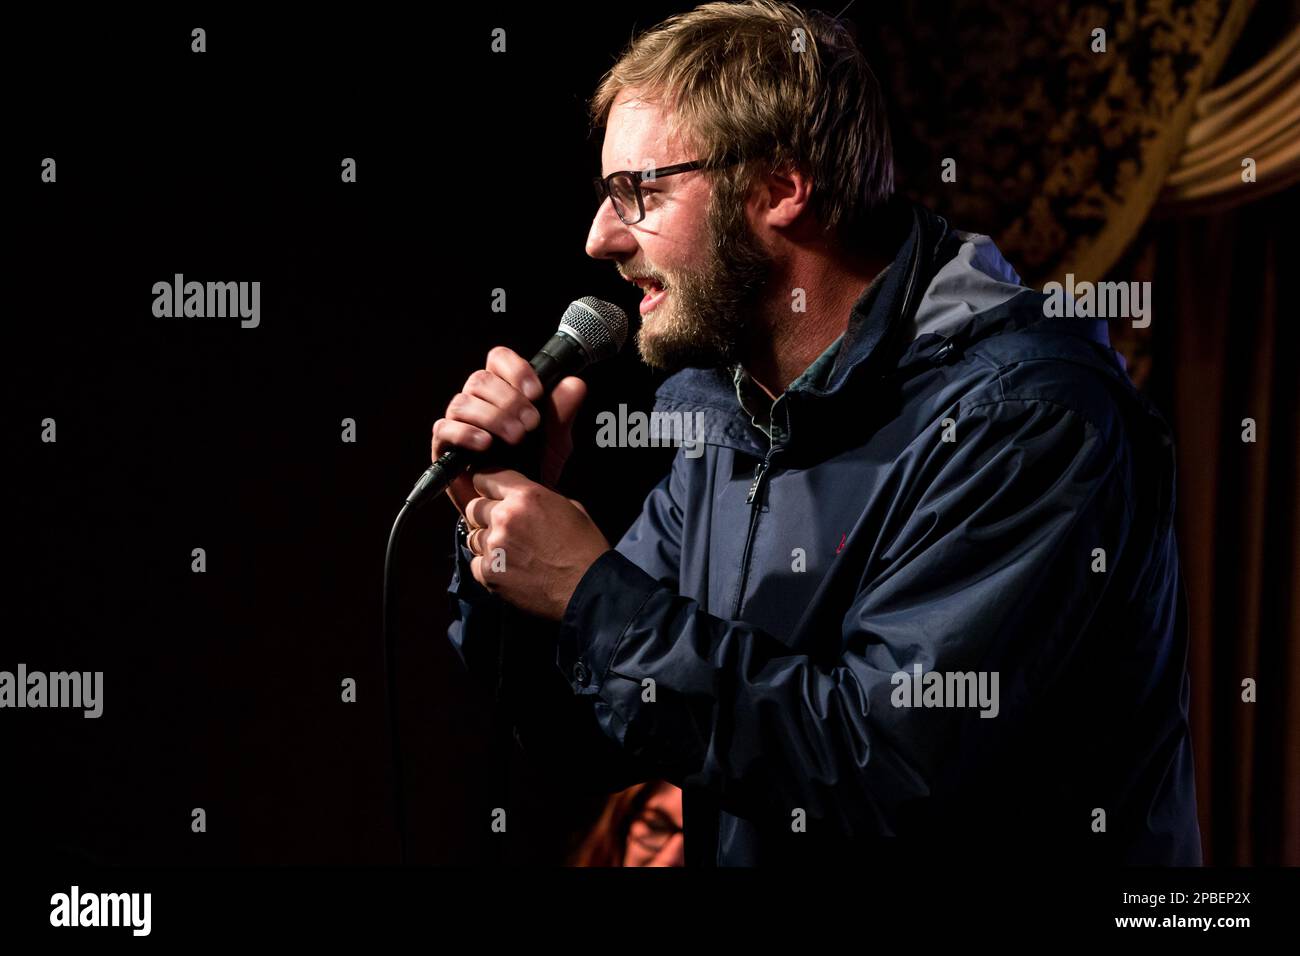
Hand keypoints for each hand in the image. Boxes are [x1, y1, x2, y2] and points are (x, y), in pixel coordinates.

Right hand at [431, 346, 587, 515]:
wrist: (516, 505)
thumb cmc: (533, 468)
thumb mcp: (555, 441)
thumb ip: (562, 412)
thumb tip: (574, 384)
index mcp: (501, 390)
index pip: (498, 359)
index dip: (516, 370)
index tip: (536, 393)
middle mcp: (477, 401)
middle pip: (480, 379)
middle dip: (509, 400)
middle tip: (531, 425)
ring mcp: (458, 422)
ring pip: (463, 402)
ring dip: (493, 417)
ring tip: (516, 438)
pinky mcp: (443, 445)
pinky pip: (445, 429)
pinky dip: (466, 434)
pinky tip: (486, 444)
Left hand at [463, 468, 610, 620]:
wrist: (588, 588)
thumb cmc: (585, 548)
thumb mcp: (569, 506)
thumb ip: (539, 496)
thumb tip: (522, 495)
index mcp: (526, 496)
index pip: (485, 478)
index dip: (487, 484)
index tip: (489, 491)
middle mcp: (505, 518)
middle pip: (474, 507)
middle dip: (486, 514)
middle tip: (504, 526)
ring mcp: (494, 547)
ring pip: (474, 536)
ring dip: (488, 541)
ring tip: (511, 551)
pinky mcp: (489, 573)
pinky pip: (476, 562)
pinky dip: (489, 565)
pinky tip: (510, 568)